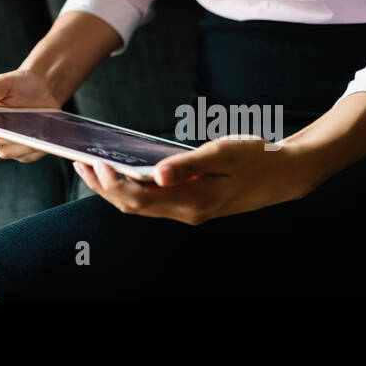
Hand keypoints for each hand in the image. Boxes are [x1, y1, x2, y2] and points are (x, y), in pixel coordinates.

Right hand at [0, 68, 64, 162]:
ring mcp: (10, 147)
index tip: (5, 129)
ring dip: (29, 143)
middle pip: (3, 146)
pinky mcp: (26, 152)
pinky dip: (39, 148)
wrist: (41, 89)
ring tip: (39, 132)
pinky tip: (46, 138)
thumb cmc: (18, 84)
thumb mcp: (1, 82)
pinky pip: (32, 155)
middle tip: (27, 130)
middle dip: (15, 138)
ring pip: (18, 152)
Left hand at [72, 134, 314, 224]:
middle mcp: (187, 212)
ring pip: (142, 206)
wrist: (286, 174)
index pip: (138, 199)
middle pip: (133, 206)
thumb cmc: (255, 157)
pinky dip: (134, 188)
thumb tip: (156, 174)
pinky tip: (124, 171)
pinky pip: (155, 201)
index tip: (93, 162)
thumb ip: (187, 164)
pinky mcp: (193, 204)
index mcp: (193, 201)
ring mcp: (190, 210)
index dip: (111, 184)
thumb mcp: (222, 153)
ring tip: (93, 166)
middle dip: (103, 187)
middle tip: (79, 162)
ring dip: (115, 189)